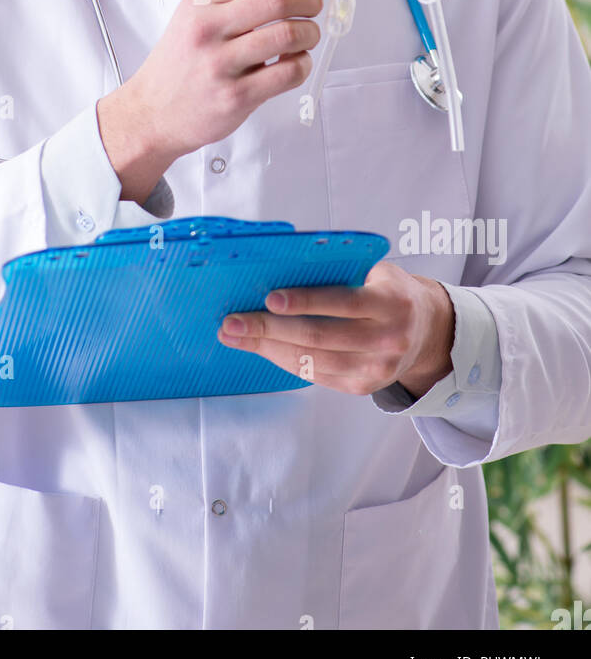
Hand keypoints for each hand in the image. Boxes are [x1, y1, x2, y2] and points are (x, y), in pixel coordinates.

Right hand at [97, 0, 325, 201]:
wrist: (152, 112)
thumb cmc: (181, 62)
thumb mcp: (199, 16)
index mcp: (201, 2)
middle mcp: (208, 28)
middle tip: (316, 4)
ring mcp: (221, 64)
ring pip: (290, 34)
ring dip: (311, 33)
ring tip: (306, 37)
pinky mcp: (235, 97)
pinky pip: (288, 74)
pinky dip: (303, 64)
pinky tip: (294, 63)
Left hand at [216, 261, 455, 398]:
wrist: (426, 331)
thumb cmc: (388, 291)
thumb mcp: (375, 273)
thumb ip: (338, 273)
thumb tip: (277, 271)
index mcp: (390, 302)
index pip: (341, 302)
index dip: (304, 301)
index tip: (268, 299)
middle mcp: (387, 339)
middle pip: (318, 336)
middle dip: (269, 329)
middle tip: (232, 322)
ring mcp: (376, 369)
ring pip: (312, 361)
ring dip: (267, 348)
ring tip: (236, 337)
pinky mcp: (363, 387)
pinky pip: (316, 375)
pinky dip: (285, 360)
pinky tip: (262, 348)